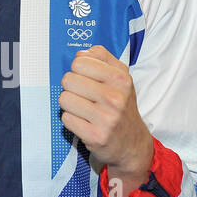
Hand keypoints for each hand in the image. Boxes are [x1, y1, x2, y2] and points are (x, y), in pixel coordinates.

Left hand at [58, 46, 154, 191]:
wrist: (132, 143)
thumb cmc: (122, 106)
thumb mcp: (121, 78)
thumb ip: (102, 58)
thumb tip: (80, 53)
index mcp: (121, 79)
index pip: (79, 62)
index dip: (78, 70)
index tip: (87, 80)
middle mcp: (115, 98)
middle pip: (68, 80)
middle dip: (72, 87)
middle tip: (84, 97)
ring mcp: (105, 118)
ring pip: (64, 99)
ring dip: (70, 105)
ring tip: (84, 110)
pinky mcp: (95, 136)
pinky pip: (66, 119)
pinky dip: (72, 120)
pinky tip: (84, 122)